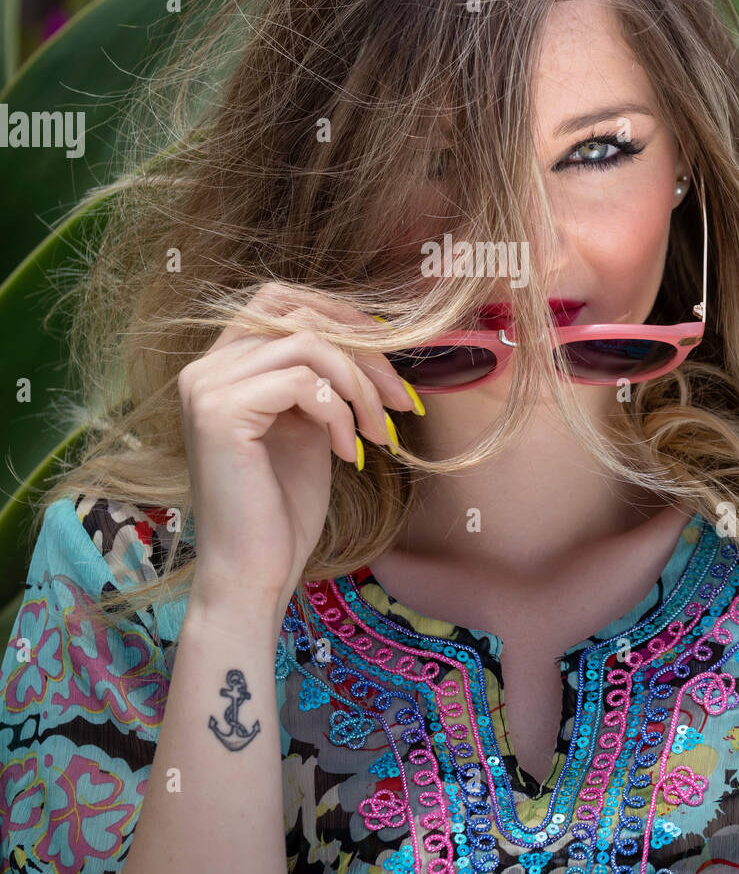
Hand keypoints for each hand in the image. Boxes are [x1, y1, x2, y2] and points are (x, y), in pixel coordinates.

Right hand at [178, 284, 417, 619]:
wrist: (253, 573)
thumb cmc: (281, 508)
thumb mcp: (309, 426)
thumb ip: (322, 378)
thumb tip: (374, 337)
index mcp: (221, 366)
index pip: (280, 300)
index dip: (340, 314)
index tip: (390, 353)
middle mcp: (204, 368)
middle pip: (295, 311)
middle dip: (359, 345)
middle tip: (398, 395)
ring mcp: (207, 386)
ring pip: (307, 344)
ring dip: (359, 386)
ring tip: (378, 432)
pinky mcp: (220, 411)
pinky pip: (303, 382)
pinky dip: (339, 414)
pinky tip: (348, 453)